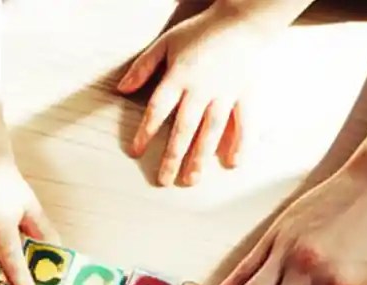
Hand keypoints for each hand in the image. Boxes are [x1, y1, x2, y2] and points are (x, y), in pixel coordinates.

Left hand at [118, 2, 280, 185]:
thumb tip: (121, 88)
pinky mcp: (245, 95)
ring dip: (200, 157)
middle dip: (173, 156)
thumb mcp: (166, 42)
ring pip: (211, 131)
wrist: (242, 21)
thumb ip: (143, 67)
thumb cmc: (201, 32)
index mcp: (179, 76)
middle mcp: (201, 88)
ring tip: (191, 179)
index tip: (135, 152)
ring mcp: (225, 94)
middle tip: (164, 180)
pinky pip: (243, 123)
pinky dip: (240, 143)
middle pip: (184, 128)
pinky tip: (232, 162)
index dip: (145, 131)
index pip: (158, 108)